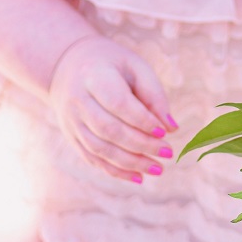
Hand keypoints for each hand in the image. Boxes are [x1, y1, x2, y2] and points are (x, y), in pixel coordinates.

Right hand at [48, 35, 176, 183]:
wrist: (69, 65)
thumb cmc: (112, 65)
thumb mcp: (134, 67)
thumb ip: (153, 95)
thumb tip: (171, 128)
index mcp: (94, 76)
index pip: (118, 103)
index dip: (142, 120)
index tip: (165, 132)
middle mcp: (77, 101)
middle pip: (109, 129)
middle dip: (141, 145)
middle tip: (167, 153)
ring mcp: (71, 121)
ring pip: (100, 148)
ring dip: (130, 162)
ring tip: (158, 169)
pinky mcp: (72, 137)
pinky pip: (93, 159)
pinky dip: (116, 170)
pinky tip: (138, 177)